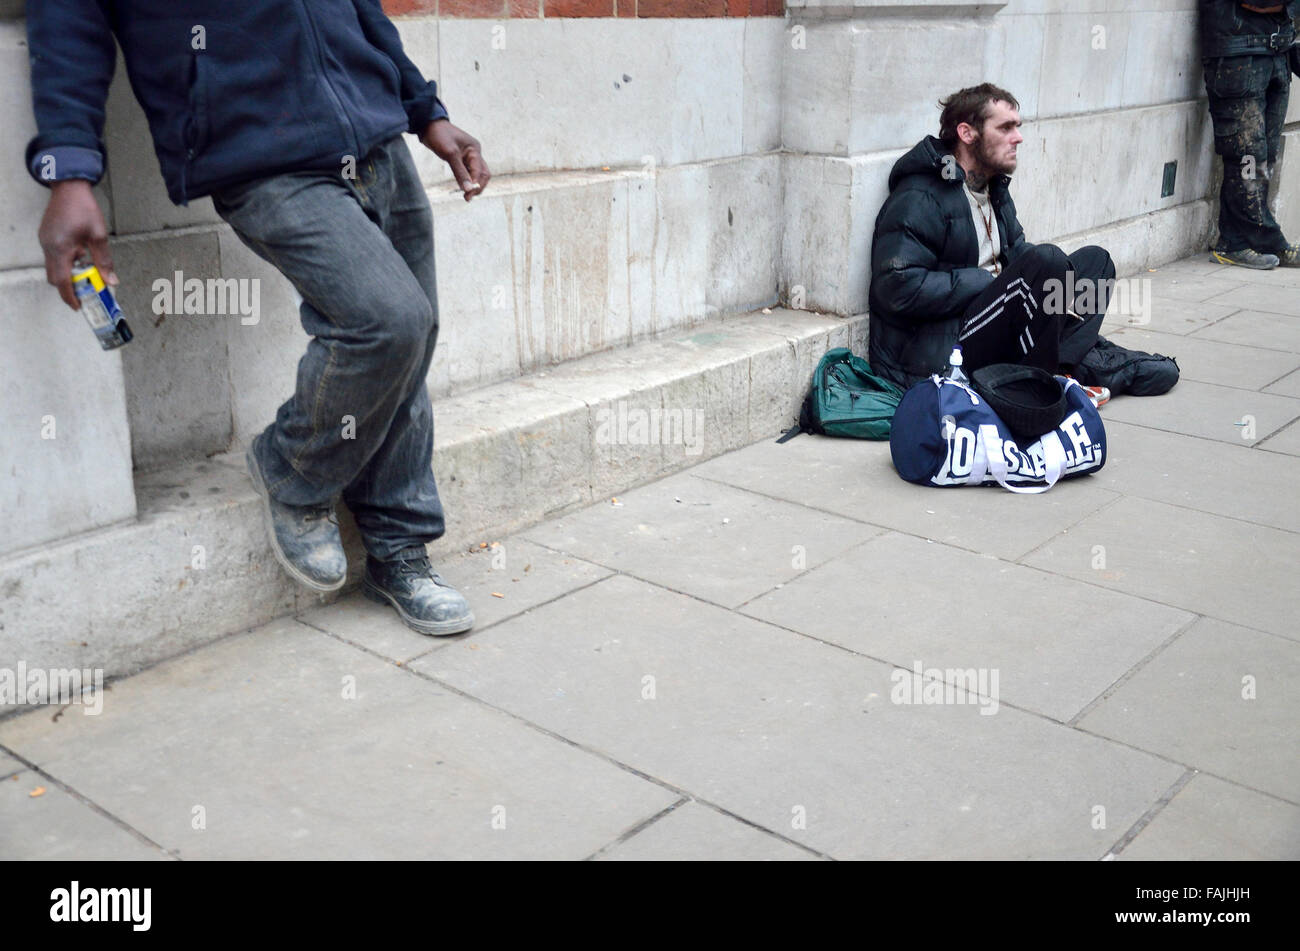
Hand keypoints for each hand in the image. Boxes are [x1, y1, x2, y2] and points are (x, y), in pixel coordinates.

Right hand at [38, 180, 115, 309]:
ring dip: (68, 275)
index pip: (62, 281)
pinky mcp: (46, 237)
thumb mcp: (98, 235)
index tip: (79, 307)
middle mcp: (48, 247)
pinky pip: (53, 257)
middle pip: (55, 277)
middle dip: (68, 289)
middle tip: (85, 294)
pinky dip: (65, 264)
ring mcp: (45, 242)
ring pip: (53, 268)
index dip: (70, 296)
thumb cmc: (84, 208)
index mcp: (60, 249)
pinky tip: (80, 257)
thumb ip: (104, 260)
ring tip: (86, 274)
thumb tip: (112, 282)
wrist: (69, 186)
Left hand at [420, 119, 489, 201]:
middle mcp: (474, 153)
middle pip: (483, 174)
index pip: (480, 171)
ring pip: (476, 174)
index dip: (475, 184)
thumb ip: (460, 172)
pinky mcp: (460, 159)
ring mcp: (468, 156)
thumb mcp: (450, 153)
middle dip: (478, 186)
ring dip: (473, 185)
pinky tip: (462, 188)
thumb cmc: (439, 135)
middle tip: (468, 198)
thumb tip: (468, 189)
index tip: (467, 195)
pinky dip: (467, 180)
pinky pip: (468, 172)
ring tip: (466, 196)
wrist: (427, 125)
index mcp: (474, 149)